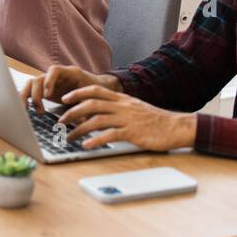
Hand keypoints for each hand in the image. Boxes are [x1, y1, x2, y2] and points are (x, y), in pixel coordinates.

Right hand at [21, 65, 122, 112]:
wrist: (96, 91)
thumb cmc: (95, 93)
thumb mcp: (93, 98)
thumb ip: (86, 106)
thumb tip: (82, 121)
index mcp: (69, 73)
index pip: (55, 70)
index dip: (49, 81)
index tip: (48, 96)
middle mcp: (56, 76)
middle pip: (39, 78)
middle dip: (36, 94)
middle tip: (39, 110)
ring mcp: (49, 83)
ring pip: (31, 84)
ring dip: (27, 97)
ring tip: (29, 112)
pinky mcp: (44, 91)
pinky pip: (31, 92)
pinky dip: (26, 100)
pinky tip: (26, 111)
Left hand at [57, 86, 196, 151]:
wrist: (176, 127)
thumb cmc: (155, 120)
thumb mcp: (135, 109)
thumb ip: (118, 109)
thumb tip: (99, 114)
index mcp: (122, 99)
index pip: (96, 90)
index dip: (78, 93)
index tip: (65, 98)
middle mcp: (123, 106)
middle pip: (92, 104)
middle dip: (73, 111)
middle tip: (61, 120)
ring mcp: (127, 119)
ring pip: (97, 119)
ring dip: (80, 128)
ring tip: (69, 137)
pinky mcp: (133, 132)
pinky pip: (110, 135)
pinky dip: (96, 140)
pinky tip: (87, 146)